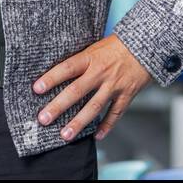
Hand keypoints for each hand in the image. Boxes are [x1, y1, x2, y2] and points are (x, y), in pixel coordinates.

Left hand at [32, 34, 152, 141]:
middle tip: (43, 119)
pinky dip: (107, 126)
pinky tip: (97, 136)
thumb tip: (57, 75)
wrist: (146, 45)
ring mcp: (114, 84)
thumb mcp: (96, 47)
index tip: (36, 89)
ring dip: (79, 122)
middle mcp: (101, 72)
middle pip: (76, 91)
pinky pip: (116, 113)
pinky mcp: (127, 94)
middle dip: (58, 106)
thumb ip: (80, 61)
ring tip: (65, 135)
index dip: (51, 78)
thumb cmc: (117, 46)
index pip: (67, 68)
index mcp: (91, 57)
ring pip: (94, 106)